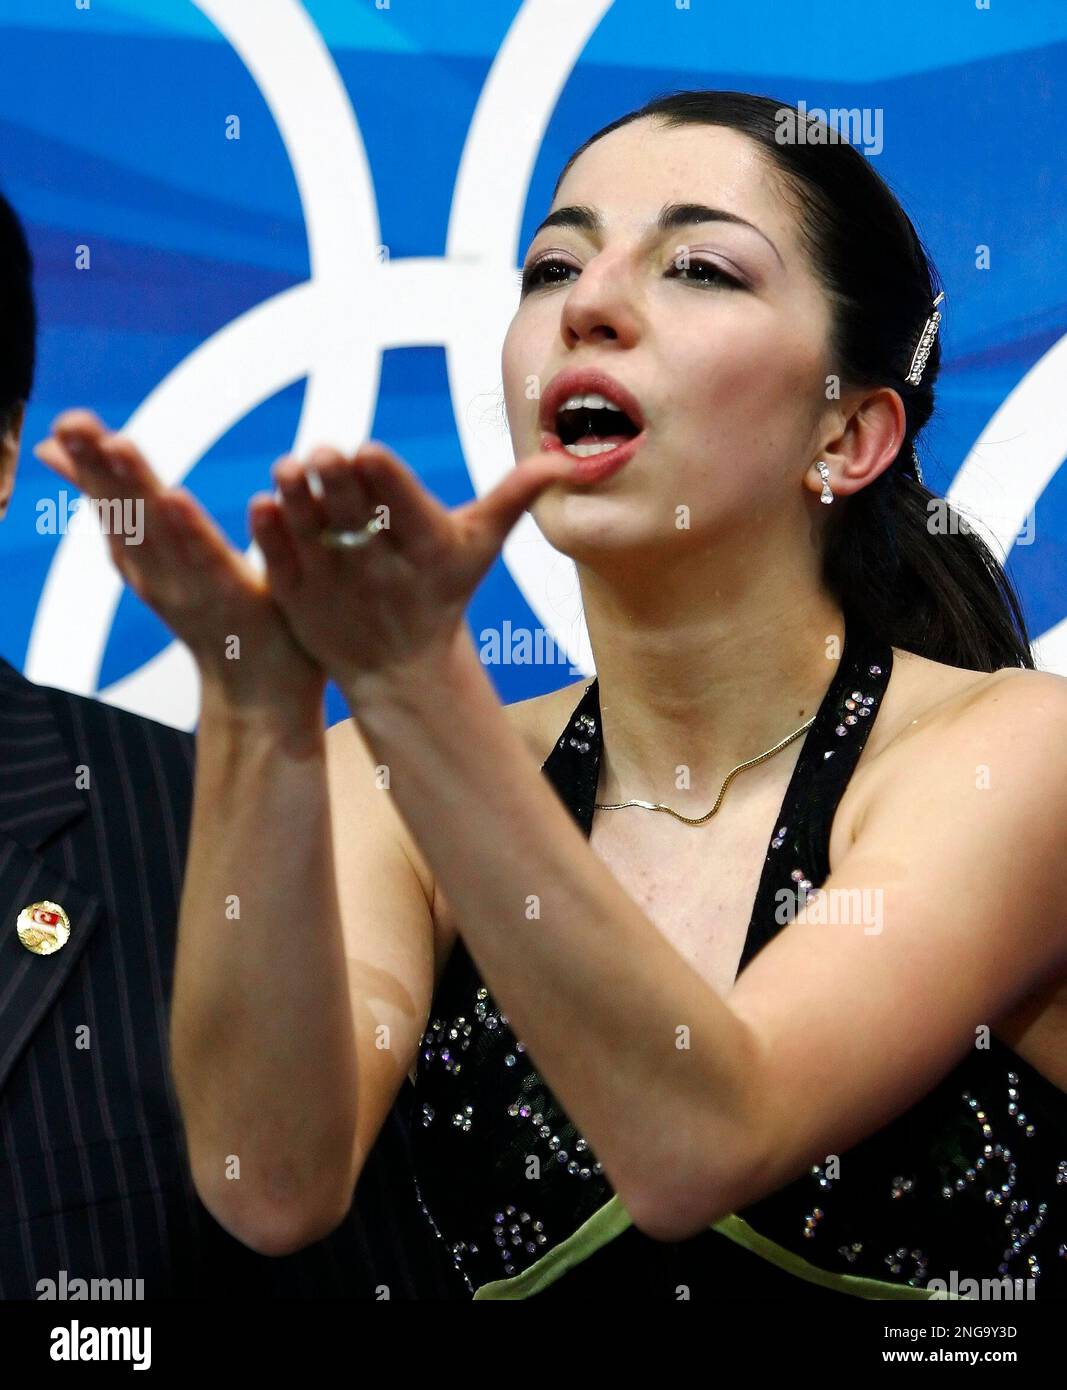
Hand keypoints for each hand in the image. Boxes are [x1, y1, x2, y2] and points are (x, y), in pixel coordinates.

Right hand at [33, 409, 324, 718]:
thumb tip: (77, 463)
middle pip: (123, 511)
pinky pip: (207, 559)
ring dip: (136, 487)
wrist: (260, 690)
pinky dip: (188, 530)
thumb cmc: (218, 619)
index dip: (86, 464)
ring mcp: (191, 586)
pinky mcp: (231, 597)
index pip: (109, 502)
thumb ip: (129, 509)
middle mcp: (158, 572)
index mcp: (144, 558)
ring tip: (117, 444)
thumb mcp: (166, 555)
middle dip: (96, 466)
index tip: (64, 423)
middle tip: (71, 421)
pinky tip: (174, 497)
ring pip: (159, 531)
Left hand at [256, 439, 576, 705]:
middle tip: (321, 451)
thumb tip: (562, 462)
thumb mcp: (479, 547)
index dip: (386, 481)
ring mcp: (336, 584)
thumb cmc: (441, 591)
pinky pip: (281, 562)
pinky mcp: (299, 598)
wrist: (400, 668)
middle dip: (338, 482)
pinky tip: (260, 505)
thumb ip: (513, 498)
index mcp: (425, 549)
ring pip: (313, 535)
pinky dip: (270, 536)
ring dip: (298, 501)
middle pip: (356, 517)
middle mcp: (381, 568)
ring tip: (287, 469)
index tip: (367, 450)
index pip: (404, 508)